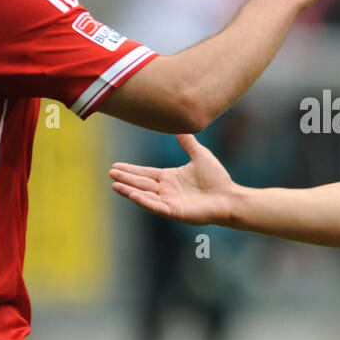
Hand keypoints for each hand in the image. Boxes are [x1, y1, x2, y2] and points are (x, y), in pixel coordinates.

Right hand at [110, 134, 233, 224]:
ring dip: (129, 190)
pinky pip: (155, 206)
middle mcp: (166, 190)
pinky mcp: (174, 211)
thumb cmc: (217, 178)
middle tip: (110, 173)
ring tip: (114, 184)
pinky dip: (143, 201)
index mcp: (170, 178)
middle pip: (141, 183)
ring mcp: (169, 202)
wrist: (229, 196)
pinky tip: (132, 195)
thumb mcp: (200, 155)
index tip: (115, 166)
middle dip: (126, 178)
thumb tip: (180, 128)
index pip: (146, 173)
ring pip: (144, 195)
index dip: (131, 170)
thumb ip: (188, 143)